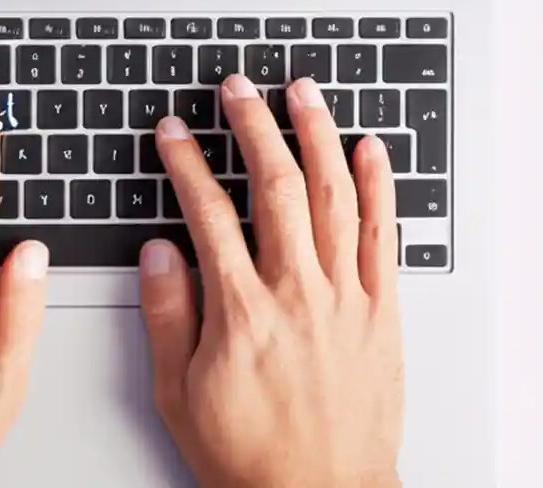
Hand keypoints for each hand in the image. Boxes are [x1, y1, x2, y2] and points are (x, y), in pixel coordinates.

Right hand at [140, 75, 403, 487]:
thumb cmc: (252, 455)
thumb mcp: (180, 394)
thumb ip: (168, 317)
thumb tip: (159, 254)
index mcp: (243, 311)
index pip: (207, 212)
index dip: (186, 162)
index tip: (173, 132)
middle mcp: (298, 293)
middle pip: (275, 187)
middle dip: (252, 126)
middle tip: (238, 90)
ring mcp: (346, 298)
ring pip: (333, 196)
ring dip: (316, 136)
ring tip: (302, 93)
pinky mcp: (382, 311)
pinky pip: (382, 235)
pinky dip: (378, 186)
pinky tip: (369, 150)